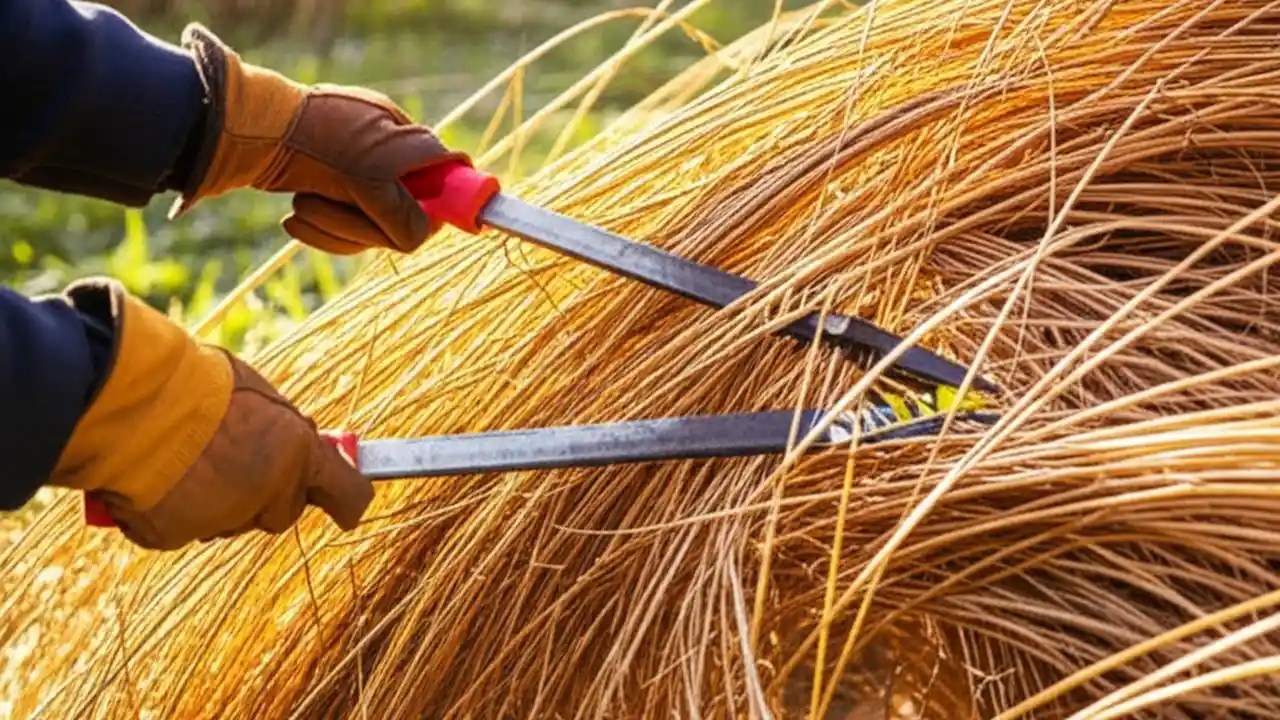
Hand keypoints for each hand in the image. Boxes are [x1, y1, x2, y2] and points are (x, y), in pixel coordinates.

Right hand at [48, 279, 370, 549]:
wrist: (131, 398)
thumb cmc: (196, 383)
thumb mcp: (258, 394)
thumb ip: (284, 428)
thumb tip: (298, 439)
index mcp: (297, 449)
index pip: (349, 493)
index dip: (348, 502)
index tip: (349, 510)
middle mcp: (270, 490)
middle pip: (281, 509)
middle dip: (264, 493)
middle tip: (230, 456)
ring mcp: (222, 517)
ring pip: (230, 520)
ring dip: (215, 500)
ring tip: (184, 456)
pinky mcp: (175, 534)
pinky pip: (181, 527)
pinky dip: (169, 510)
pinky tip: (154, 477)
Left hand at [175, 24, 464, 254]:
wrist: (246, 134)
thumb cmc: (311, 145)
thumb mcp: (365, 181)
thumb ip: (402, 215)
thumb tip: (423, 237)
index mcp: (405, 139)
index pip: (446, 171)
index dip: (443, 199)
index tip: (429, 221)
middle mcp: (388, 152)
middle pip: (405, 212)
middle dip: (366, 224)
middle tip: (339, 215)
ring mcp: (359, 171)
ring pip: (371, 225)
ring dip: (336, 227)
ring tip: (302, 208)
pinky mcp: (331, 188)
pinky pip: (343, 226)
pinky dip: (321, 228)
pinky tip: (295, 218)